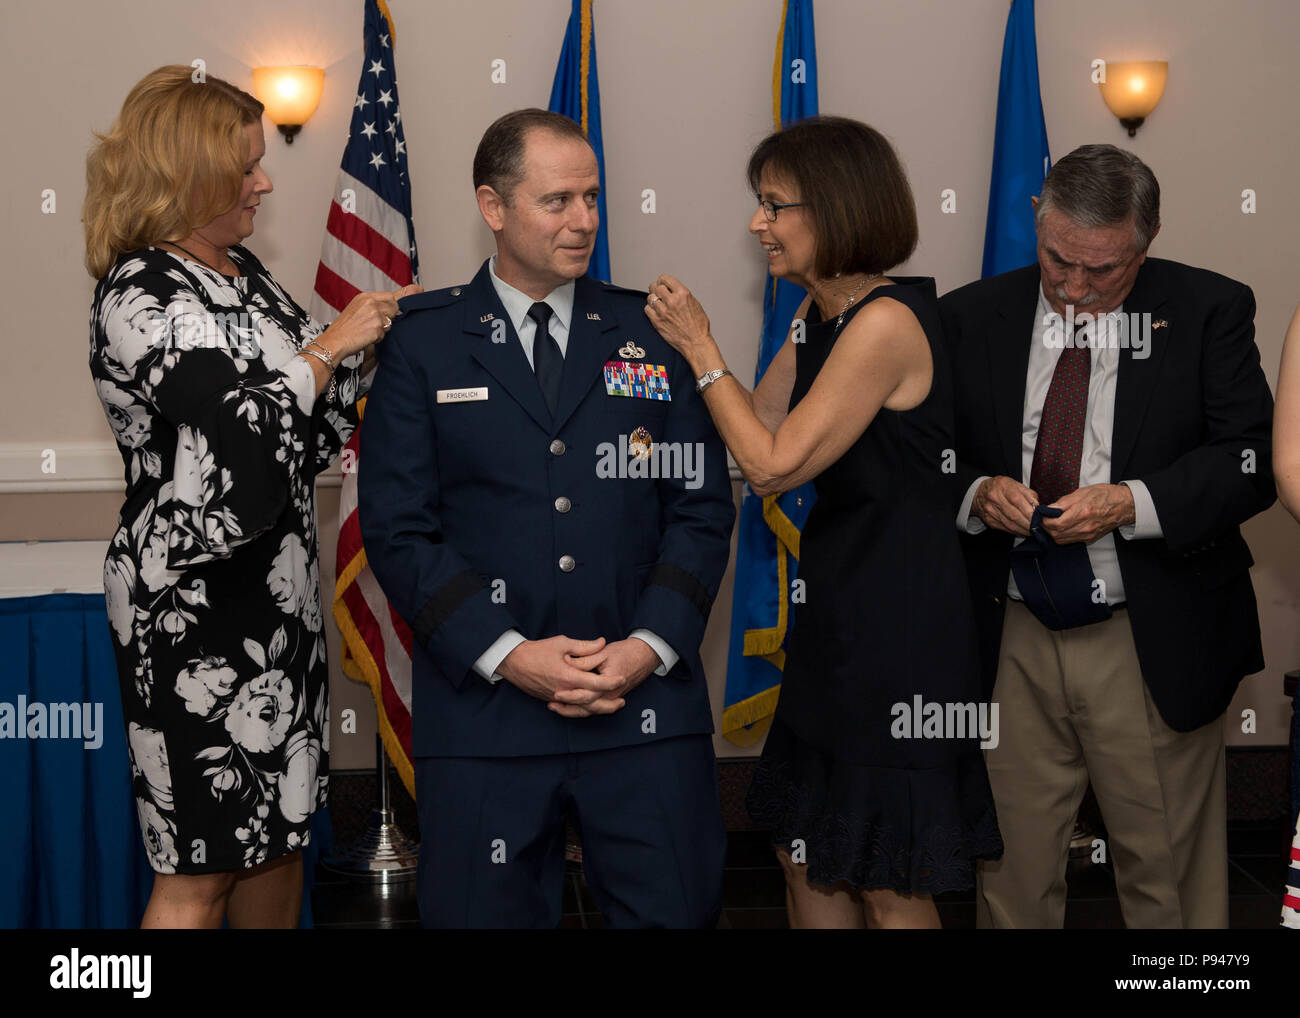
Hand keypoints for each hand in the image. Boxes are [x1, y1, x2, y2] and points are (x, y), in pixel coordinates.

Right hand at [315, 285, 421, 359]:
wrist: (333, 341)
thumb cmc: (344, 329)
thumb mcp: (356, 310)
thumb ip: (373, 306)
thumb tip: (394, 308)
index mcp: (365, 297)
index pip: (390, 297)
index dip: (394, 305)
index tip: (397, 308)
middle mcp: (370, 302)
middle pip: (395, 307)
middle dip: (391, 317)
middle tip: (377, 325)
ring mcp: (375, 314)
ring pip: (391, 321)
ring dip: (383, 329)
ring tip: (367, 332)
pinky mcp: (377, 326)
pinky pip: (385, 334)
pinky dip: (378, 338)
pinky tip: (365, 338)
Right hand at [498, 635, 621, 709]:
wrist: (513, 662)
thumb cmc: (537, 650)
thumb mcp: (562, 643)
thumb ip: (584, 646)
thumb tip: (602, 643)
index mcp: (568, 676)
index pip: (595, 683)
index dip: (611, 682)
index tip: (622, 679)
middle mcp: (564, 691)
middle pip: (591, 703)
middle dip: (608, 704)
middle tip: (622, 701)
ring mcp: (556, 698)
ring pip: (581, 709)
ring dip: (597, 709)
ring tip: (611, 706)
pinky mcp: (551, 700)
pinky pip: (571, 708)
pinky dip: (583, 709)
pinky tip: (591, 707)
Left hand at [550, 637, 659, 717]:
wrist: (645, 656)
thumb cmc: (625, 652)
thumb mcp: (604, 653)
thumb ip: (586, 659)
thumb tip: (568, 662)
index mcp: (609, 683)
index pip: (587, 694)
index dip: (570, 695)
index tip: (556, 693)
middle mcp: (611, 695)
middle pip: (586, 707)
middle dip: (567, 708)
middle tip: (551, 703)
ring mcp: (611, 699)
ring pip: (589, 711)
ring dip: (571, 710)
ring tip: (554, 706)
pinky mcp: (609, 699)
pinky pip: (593, 708)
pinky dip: (579, 709)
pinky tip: (566, 705)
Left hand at [644, 274, 713, 366]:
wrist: (695, 343)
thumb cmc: (698, 326)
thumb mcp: (695, 303)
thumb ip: (682, 294)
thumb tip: (671, 289)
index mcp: (683, 294)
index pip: (665, 278)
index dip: (663, 280)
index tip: (662, 283)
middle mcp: (672, 301)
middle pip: (656, 287)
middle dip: (657, 288)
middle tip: (658, 292)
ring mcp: (663, 312)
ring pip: (650, 297)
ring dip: (654, 299)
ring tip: (658, 303)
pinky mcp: (657, 321)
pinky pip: (647, 309)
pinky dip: (650, 309)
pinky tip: (656, 311)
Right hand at [972, 476, 1038, 536]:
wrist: (980, 492)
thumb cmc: (1002, 487)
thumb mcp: (1015, 484)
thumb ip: (1029, 494)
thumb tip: (1039, 507)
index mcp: (1003, 486)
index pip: (1017, 500)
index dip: (1028, 511)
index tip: (1038, 518)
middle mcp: (994, 498)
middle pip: (1013, 515)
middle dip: (1028, 523)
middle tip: (1038, 527)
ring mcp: (990, 510)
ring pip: (1009, 524)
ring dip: (1023, 529)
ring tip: (1033, 531)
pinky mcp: (988, 520)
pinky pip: (1004, 528)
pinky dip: (1016, 532)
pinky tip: (1023, 531)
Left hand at [1040, 483, 1134, 544]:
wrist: (1124, 505)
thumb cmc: (1105, 495)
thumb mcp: (1082, 492)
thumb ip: (1063, 502)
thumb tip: (1048, 508)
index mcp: (1082, 512)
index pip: (1055, 524)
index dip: (1044, 520)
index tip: (1041, 514)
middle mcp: (1084, 527)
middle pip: (1056, 534)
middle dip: (1046, 527)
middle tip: (1044, 518)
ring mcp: (1087, 535)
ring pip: (1061, 540)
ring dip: (1052, 532)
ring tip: (1052, 522)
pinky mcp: (1089, 539)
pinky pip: (1070, 541)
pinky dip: (1062, 535)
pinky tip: (1062, 526)